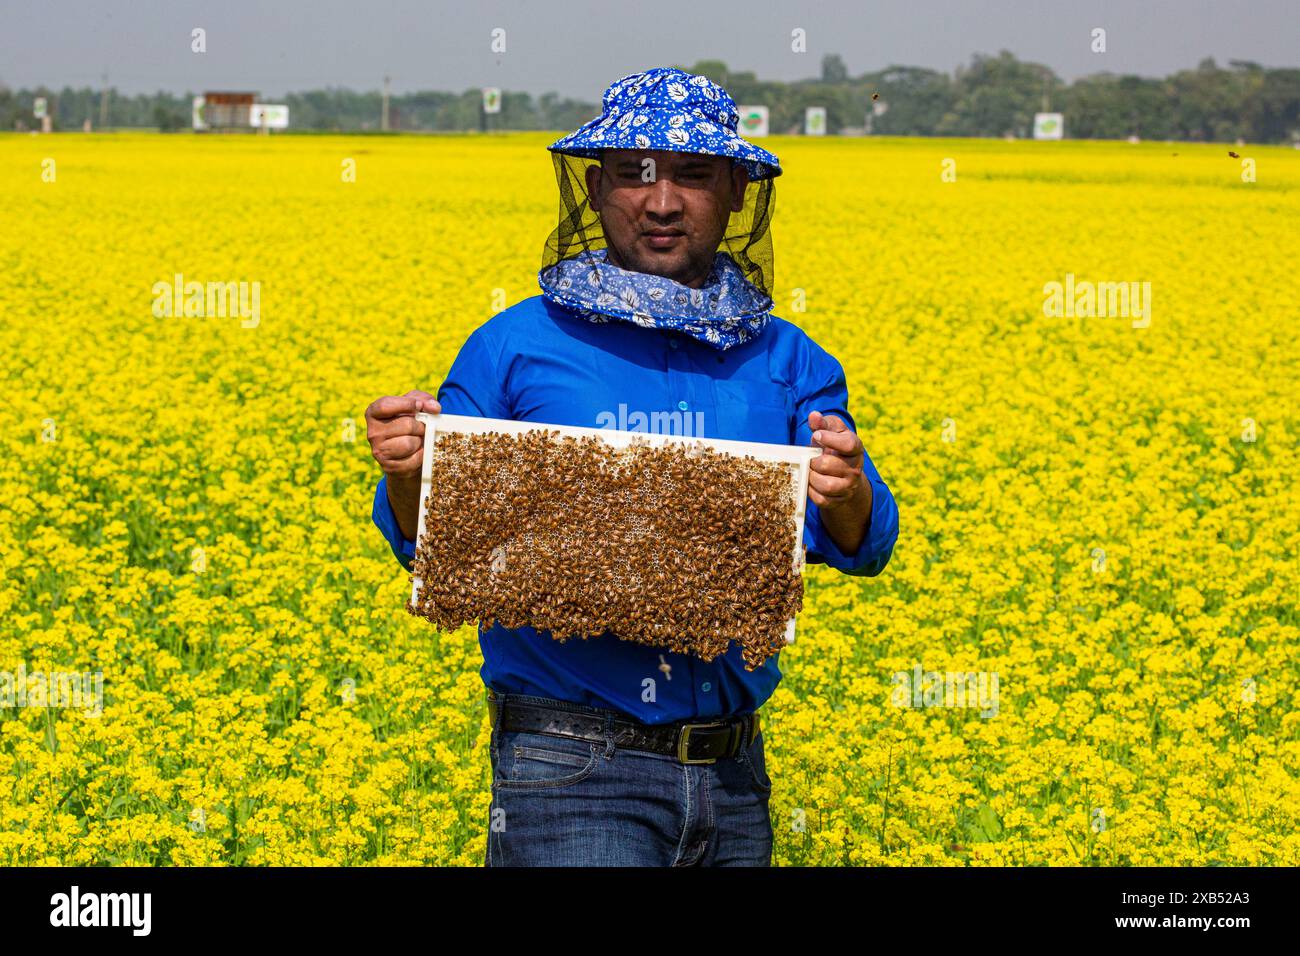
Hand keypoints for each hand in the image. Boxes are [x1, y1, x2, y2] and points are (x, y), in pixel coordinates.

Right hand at [365, 390, 439, 480]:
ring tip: (417, 440)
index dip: (405, 404)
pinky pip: (413, 459)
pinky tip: (417, 452)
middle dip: (420, 426)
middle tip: (421, 428)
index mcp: (373, 414)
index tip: (419, 405)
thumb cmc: (409, 424)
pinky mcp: (389, 467)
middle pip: (406, 425)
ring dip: (420, 441)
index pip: (385, 406)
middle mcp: (372, 433)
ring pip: (410, 443)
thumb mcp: (414, 406)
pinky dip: (421, 455)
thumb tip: (434, 408)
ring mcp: (378, 451)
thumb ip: (424, 399)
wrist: (407, 454)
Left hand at [806, 410, 872, 552]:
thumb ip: (823, 423)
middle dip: (813, 461)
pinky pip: (820, 499)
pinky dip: (810, 491)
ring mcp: (848, 486)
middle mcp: (855, 469)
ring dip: (811, 477)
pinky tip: (809, 482)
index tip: (816, 436)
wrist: (844, 477)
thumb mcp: (832, 432)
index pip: (849, 444)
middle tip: (809, 458)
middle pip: (829, 465)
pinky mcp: (838, 501)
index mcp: (856, 448)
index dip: (830, 439)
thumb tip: (813, 416)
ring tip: (809, 470)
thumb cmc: (835, 448)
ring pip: (825, 485)